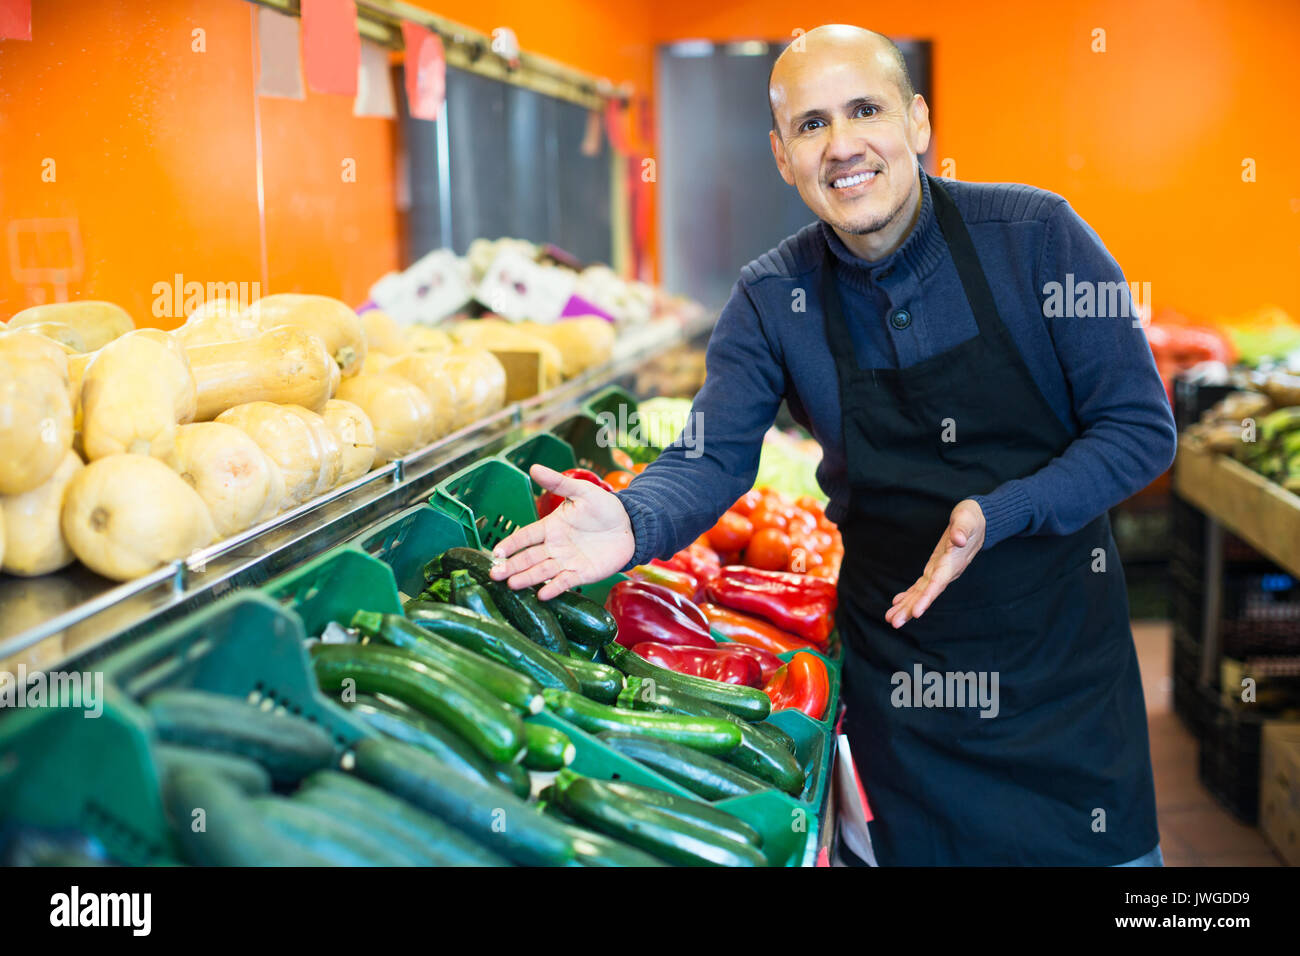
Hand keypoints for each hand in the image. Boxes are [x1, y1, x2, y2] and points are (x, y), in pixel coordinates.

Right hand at [488, 463, 636, 599]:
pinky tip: (542, 594)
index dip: (511, 543)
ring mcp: (567, 562)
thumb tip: (534, 467)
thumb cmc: (604, 507)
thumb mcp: (581, 491)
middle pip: (528, 557)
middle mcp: (555, 547)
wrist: (630, 525)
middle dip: (511, 566)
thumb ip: (558, 483)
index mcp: (551, 527)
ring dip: (527, 578)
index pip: (525, 536)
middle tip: (494, 574)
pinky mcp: (582, 574)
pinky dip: (554, 589)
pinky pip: (565, 582)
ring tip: (512, 585)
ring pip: (542, 571)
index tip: (496, 552)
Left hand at [884, 499, 984, 628]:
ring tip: (892, 619)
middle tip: (895, 623)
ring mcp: (941, 571)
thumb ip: (962, 529)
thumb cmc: (972, 518)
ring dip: (907, 606)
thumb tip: (958, 540)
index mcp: (953, 562)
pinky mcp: (935, 567)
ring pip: (922, 592)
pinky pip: (921, 585)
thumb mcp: (968, 518)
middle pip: (927, 593)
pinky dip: (910, 594)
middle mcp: (946, 571)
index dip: (927, 598)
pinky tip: (898, 603)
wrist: (979, 521)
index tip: (916, 613)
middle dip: (911, 608)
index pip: (938, 583)